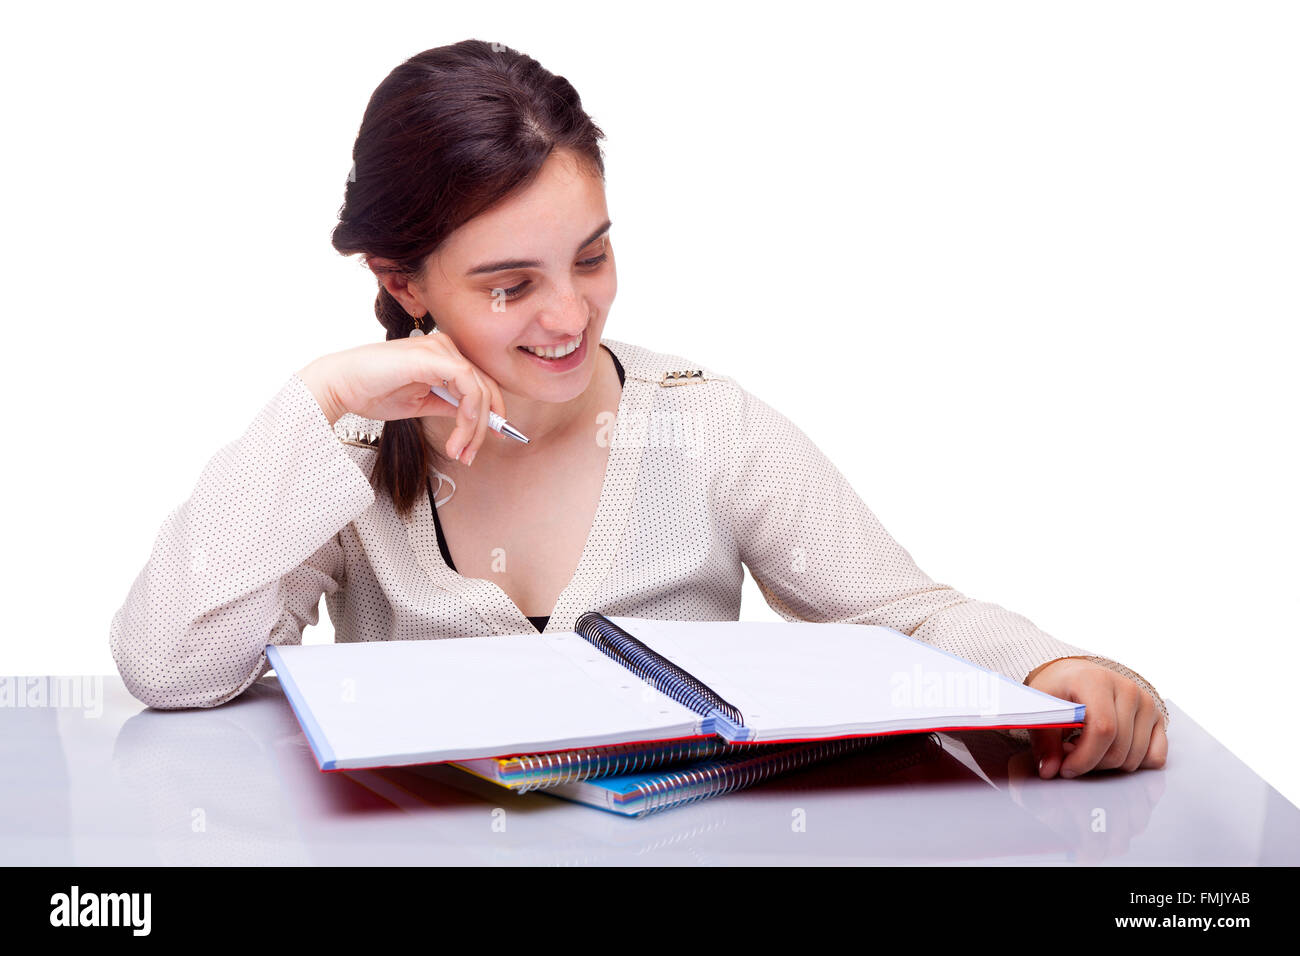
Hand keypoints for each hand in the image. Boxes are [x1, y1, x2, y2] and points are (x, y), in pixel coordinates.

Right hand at [296, 333, 505, 465]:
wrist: (340, 385)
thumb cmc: (373, 391)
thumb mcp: (422, 404)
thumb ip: (449, 405)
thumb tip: (475, 418)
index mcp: (443, 355)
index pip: (481, 383)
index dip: (493, 412)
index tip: (496, 437)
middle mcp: (445, 347)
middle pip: (485, 387)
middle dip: (485, 426)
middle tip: (471, 454)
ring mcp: (440, 349)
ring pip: (480, 390)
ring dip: (475, 427)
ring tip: (460, 450)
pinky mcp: (433, 356)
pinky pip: (468, 385)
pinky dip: (469, 415)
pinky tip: (458, 434)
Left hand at [1024, 658, 1167, 779]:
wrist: (1077, 675)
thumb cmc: (1059, 690)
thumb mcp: (1043, 709)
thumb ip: (1045, 741)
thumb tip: (1050, 771)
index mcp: (1096, 681)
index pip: (1103, 729)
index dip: (1084, 758)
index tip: (1066, 769)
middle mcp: (1127, 689)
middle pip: (1119, 749)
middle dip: (1092, 764)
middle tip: (1070, 755)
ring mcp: (1146, 702)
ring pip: (1135, 757)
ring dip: (1108, 764)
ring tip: (1087, 747)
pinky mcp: (1158, 717)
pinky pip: (1155, 757)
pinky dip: (1131, 762)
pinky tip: (1109, 750)